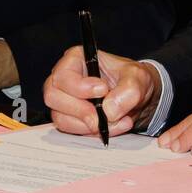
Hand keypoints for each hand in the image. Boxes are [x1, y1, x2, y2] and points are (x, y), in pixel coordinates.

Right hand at [43, 47, 159, 136]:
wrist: (137, 97)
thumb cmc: (132, 79)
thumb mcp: (138, 78)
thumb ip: (128, 90)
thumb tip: (109, 110)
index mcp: (76, 60)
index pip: (63, 75)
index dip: (79, 86)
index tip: (102, 90)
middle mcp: (65, 80)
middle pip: (53, 97)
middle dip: (80, 111)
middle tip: (101, 116)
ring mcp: (65, 101)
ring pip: (61, 118)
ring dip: (89, 125)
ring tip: (117, 121)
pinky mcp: (71, 119)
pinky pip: (72, 131)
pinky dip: (93, 133)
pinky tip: (112, 127)